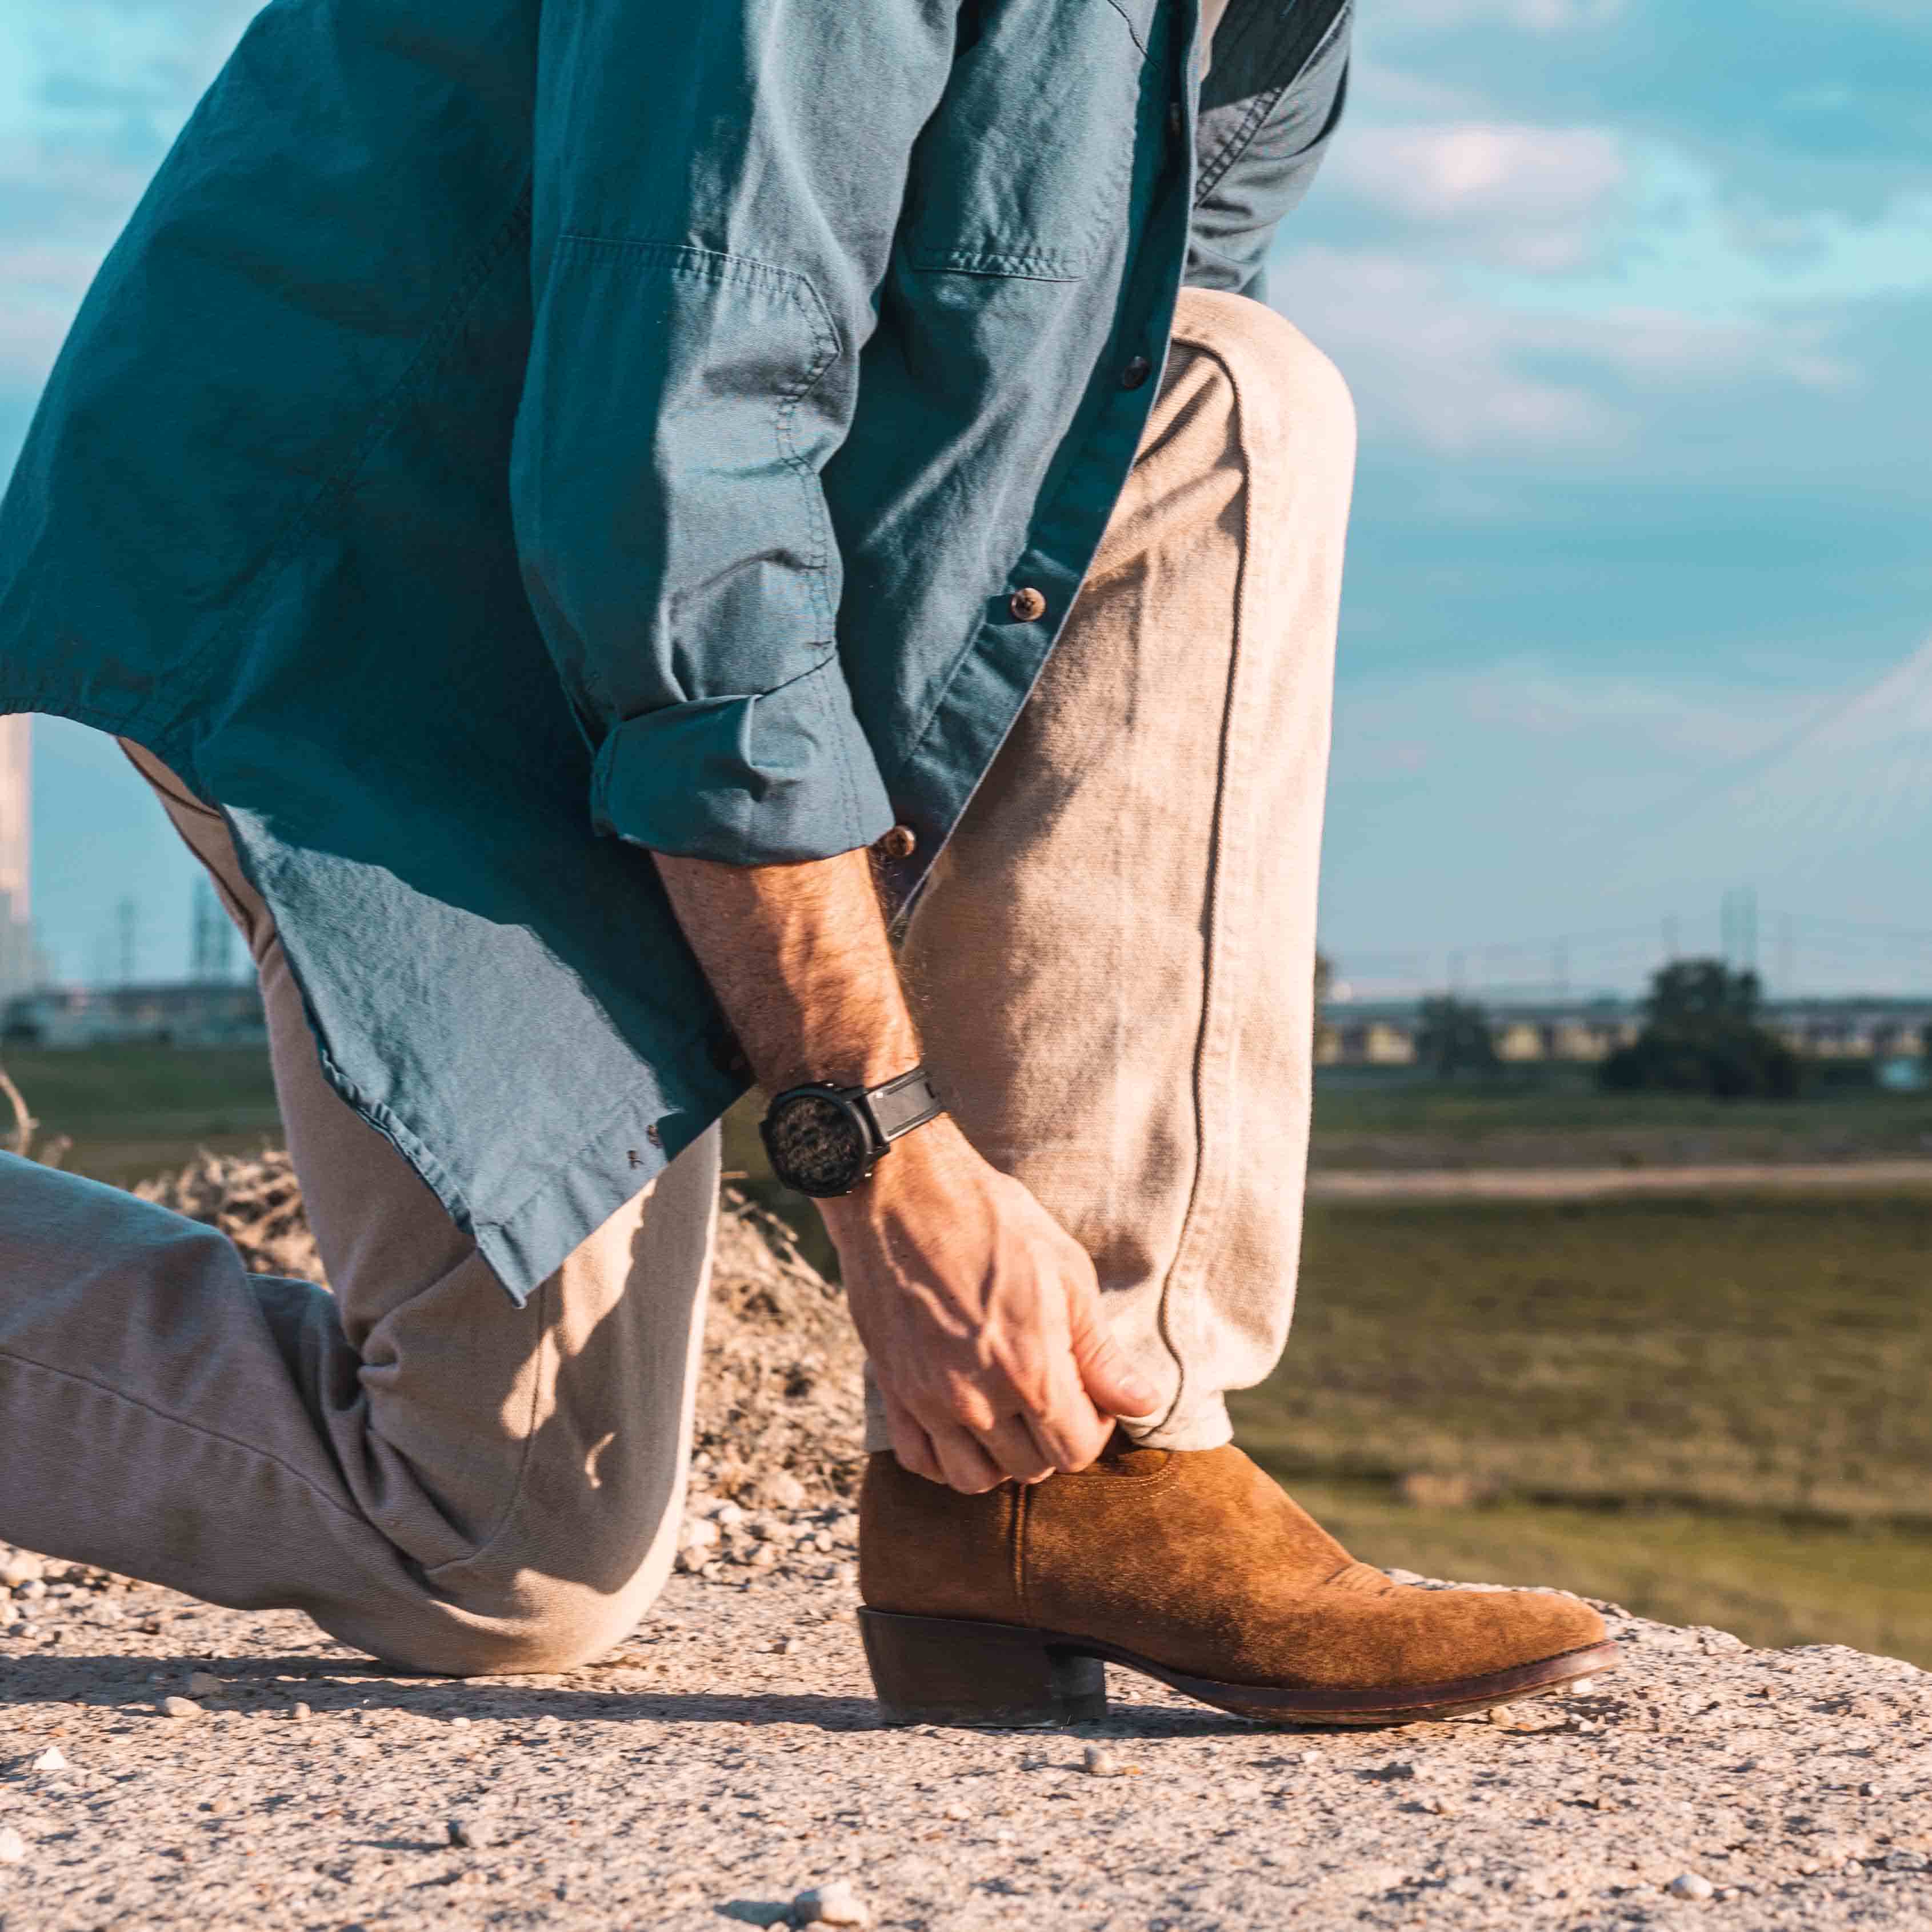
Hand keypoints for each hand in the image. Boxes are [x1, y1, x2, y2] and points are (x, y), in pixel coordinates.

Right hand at [820, 1118, 1159, 1491]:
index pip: (1077, 1450)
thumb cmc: (993, 1220)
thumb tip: (1143, 1403)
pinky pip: (919, 1459)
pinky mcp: (892, 1389)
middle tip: (1052, 1392)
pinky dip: (944, 1456)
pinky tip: (960, 1421)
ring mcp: (928, 1399)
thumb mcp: (1066, 1273)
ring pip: (972, 1478)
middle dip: (1051, 1440)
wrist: (904, 1192)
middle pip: (1029, 1468)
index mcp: (1031, 1371)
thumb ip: (1100, 1351)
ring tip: (1008, 1412)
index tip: (1089, 1391)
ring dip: (999, 1458)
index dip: (1095, 1426)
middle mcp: (977, 1399)